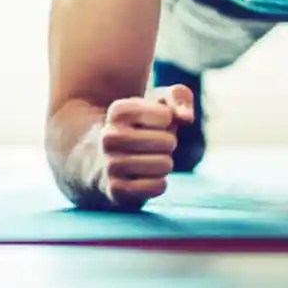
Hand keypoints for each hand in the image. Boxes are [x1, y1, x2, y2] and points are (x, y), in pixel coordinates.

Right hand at [98, 85, 194, 207]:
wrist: (101, 160)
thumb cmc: (140, 127)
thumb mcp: (158, 102)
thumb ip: (179, 96)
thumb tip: (186, 118)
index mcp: (118, 110)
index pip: (166, 116)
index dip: (167, 121)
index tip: (150, 124)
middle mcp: (109, 136)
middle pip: (168, 142)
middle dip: (168, 144)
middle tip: (151, 145)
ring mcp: (111, 164)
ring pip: (165, 165)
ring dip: (164, 164)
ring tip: (147, 160)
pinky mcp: (116, 190)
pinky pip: (157, 187)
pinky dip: (159, 183)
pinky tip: (144, 178)